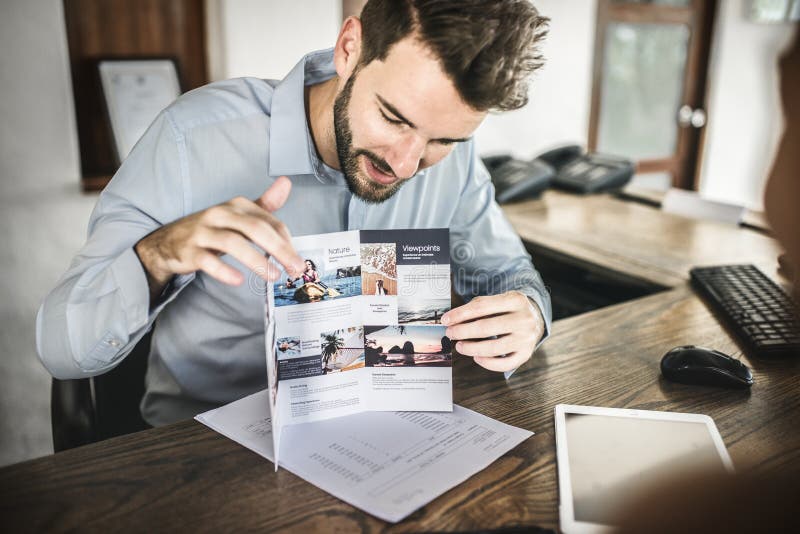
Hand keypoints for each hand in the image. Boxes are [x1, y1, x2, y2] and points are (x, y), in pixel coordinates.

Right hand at [135, 176, 305, 299]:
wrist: (167, 242)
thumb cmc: (211, 229)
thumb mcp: (238, 215)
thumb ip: (264, 204)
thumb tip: (286, 183)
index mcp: (236, 206)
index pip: (269, 221)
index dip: (287, 241)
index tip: (298, 260)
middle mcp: (220, 214)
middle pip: (255, 229)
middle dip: (279, 249)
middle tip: (296, 268)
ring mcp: (203, 232)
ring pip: (233, 243)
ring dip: (257, 261)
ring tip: (273, 276)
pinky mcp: (189, 250)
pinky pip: (207, 260)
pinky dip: (224, 271)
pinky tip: (238, 280)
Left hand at [441, 291, 544, 371]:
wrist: (536, 318)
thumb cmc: (511, 309)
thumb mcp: (500, 299)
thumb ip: (479, 306)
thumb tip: (453, 319)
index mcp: (516, 300)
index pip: (482, 307)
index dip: (461, 314)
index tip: (446, 320)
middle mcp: (524, 319)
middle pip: (486, 327)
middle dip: (463, 331)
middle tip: (450, 333)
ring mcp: (527, 338)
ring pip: (494, 347)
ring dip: (472, 348)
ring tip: (460, 346)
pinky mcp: (527, 354)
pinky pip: (505, 364)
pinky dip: (488, 363)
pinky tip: (477, 357)